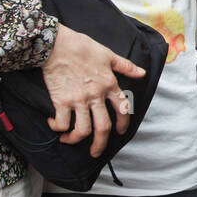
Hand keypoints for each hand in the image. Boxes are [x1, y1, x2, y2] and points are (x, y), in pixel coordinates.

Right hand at [41, 25, 146, 157]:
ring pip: (82, 129)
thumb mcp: (108, 55)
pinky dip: (58, 128)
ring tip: (69, 140)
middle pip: (103, 127)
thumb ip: (126, 66)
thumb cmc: (82, 47)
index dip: (123, 123)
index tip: (119, 132)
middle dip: (100, 144)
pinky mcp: (61, 101)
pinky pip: (62, 122)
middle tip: (96, 152)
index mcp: (110, 85)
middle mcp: (96, 95)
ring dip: (75, 139)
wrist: (56, 44)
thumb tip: (142, 72)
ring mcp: (79, 100)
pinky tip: (54, 125)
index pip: (122, 109)